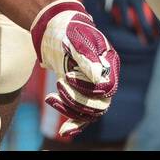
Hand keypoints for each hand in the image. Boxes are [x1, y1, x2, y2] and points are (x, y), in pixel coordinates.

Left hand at [31, 0, 120, 138]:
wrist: (56, 28)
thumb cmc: (67, 30)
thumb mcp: (75, 40)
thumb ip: (86, 58)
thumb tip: (98, 78)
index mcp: (109, 62)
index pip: (106, 87)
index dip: (87, 87)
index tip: (67, 76)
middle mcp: (105, 78)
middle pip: (99, 105)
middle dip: (76, 100)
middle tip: (58, 84)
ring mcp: (94, 88)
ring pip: (90, 114)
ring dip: (70, 111)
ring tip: (51, 98)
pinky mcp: (81, 94)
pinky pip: (82, 116)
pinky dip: (73, 123)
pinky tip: (62, 131)